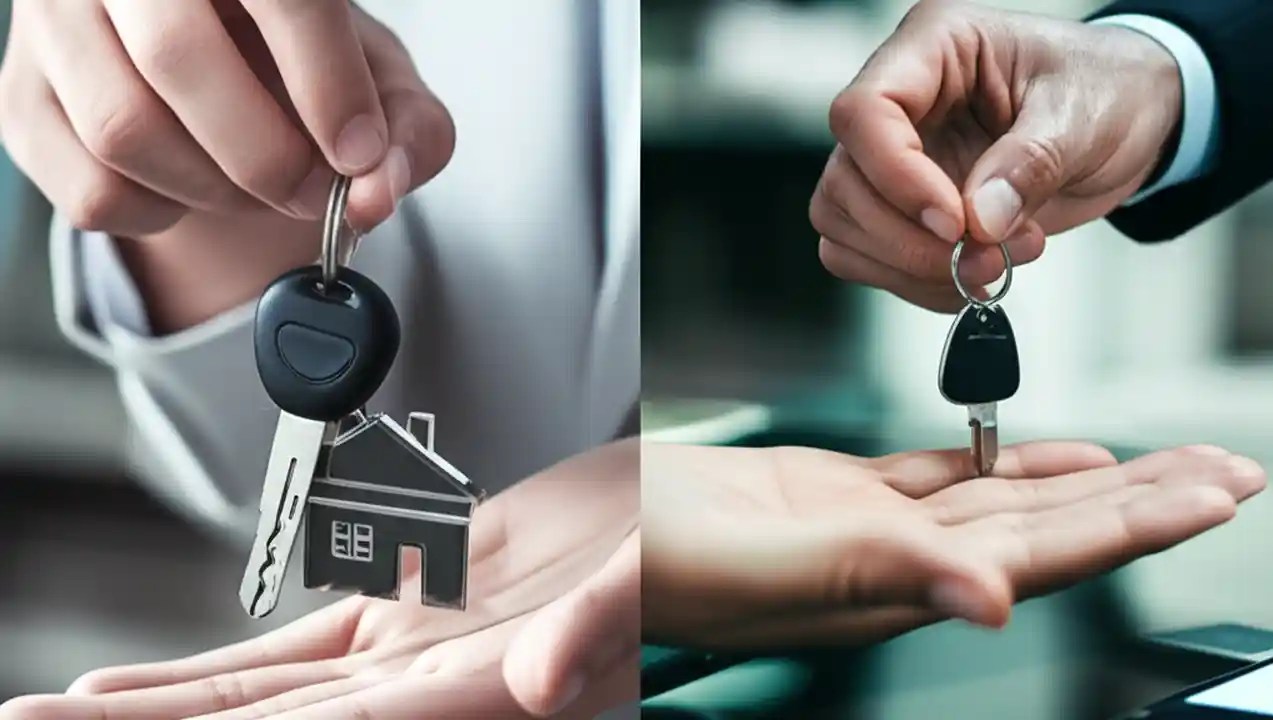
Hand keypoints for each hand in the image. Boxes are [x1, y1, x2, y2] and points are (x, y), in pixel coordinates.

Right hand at [0, 0, 452, 234]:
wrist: (217, 67)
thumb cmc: (300, 61)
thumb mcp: (374, 77)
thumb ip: (407, 127)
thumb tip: (380, 190)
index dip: (326, 82)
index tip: (360, 152)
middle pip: (177, 60)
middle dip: (269, 157)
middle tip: (315, 190)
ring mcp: (53, 22)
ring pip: (124, 129)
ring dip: (214, 191)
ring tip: (258, 186)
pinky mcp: (20, 99)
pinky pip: (90, 190)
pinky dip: (163, 217)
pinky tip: (194, 188)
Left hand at [0, 442, 639, 718]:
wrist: (697, 528)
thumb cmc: (688, 564)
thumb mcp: (649, 585)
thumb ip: (594, 631)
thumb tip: (535, 685)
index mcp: (473, 692)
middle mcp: (426, 688)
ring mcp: (410, 651)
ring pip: (260, 691)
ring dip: (157, 707)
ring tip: (56, 716)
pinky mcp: (410, 606)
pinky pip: (295, 648)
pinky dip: (215, 669)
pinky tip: (145, 683)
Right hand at [643, 441, 1262, 647]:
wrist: (582, 543)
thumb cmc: (644, 562)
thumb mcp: (744, 562)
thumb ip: (865, 575)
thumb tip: (986, 601)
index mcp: (883, 586)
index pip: (1033, 558)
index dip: (1124, 527)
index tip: (1205, 498)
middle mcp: (892, 565)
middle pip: (1043, 531)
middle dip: (1143, 500)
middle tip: (1231, 471)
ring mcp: (868, 527)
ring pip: (1004, 500)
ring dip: (1092, 478)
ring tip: (1170, 462)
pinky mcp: (837, 494)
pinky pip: (946, 477)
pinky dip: (1006, 459)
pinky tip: (1053, 452)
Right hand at [809, 1, 1182, 310]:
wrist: (1134, 120)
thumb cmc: (1107, 88)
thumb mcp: (1085, 113)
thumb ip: (1030, 163)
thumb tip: (978, 221)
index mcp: (933, 48)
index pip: (864, 112)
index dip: (897, 176)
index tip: (955, 222)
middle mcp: (901, 102)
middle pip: (845, 182)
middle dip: (911, 240)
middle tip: (986, 256)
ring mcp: (893, 158)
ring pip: (844, 226)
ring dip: (913, 267)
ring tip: (993, 264)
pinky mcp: (901, 207)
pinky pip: (868, 258)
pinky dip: (917, 282)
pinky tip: (972, 274)